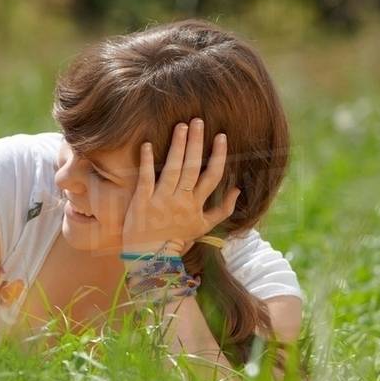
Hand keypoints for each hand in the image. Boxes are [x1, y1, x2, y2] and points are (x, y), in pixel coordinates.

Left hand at [121, 119, 240, 255]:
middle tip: (197, 121)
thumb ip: (223, 210)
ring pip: (173, 169)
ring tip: (181, 126)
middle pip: (193, 167)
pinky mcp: (142, 202)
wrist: (151, 259)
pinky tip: (146, 144)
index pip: (212, 176)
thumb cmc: (177, 241)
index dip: (218, 155)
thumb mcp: (203, 227)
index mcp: (197, 206)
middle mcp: (181, 201)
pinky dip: (147, 162)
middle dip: (196, 143)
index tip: (220, 136)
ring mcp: (161, 200)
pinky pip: (146, 178)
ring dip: (177, 146)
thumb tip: (238, 190)